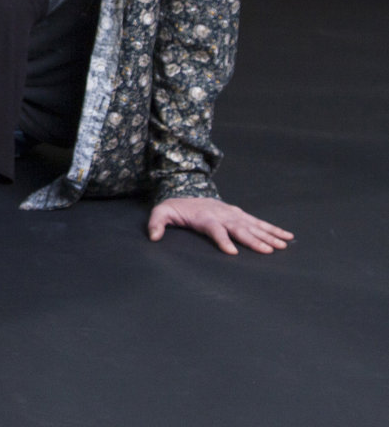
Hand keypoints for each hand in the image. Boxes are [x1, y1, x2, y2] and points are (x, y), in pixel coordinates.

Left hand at [148, 196, 293, 255]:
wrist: (188, 190)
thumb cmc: (176, 207)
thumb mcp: (162, 212)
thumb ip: (156, 223)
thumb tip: (153, 237)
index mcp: (205, 218)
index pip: (215, 229)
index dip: (222, 240)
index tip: (231, 251)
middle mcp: (223, 215)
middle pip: (239, 229)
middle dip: (253, 240)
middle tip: (267, 251)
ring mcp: (233, 214)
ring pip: (253, 225)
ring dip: (268, 235)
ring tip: (282, 246)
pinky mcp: (240, 214)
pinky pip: (259, 222)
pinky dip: (273, 229)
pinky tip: (287, 237)